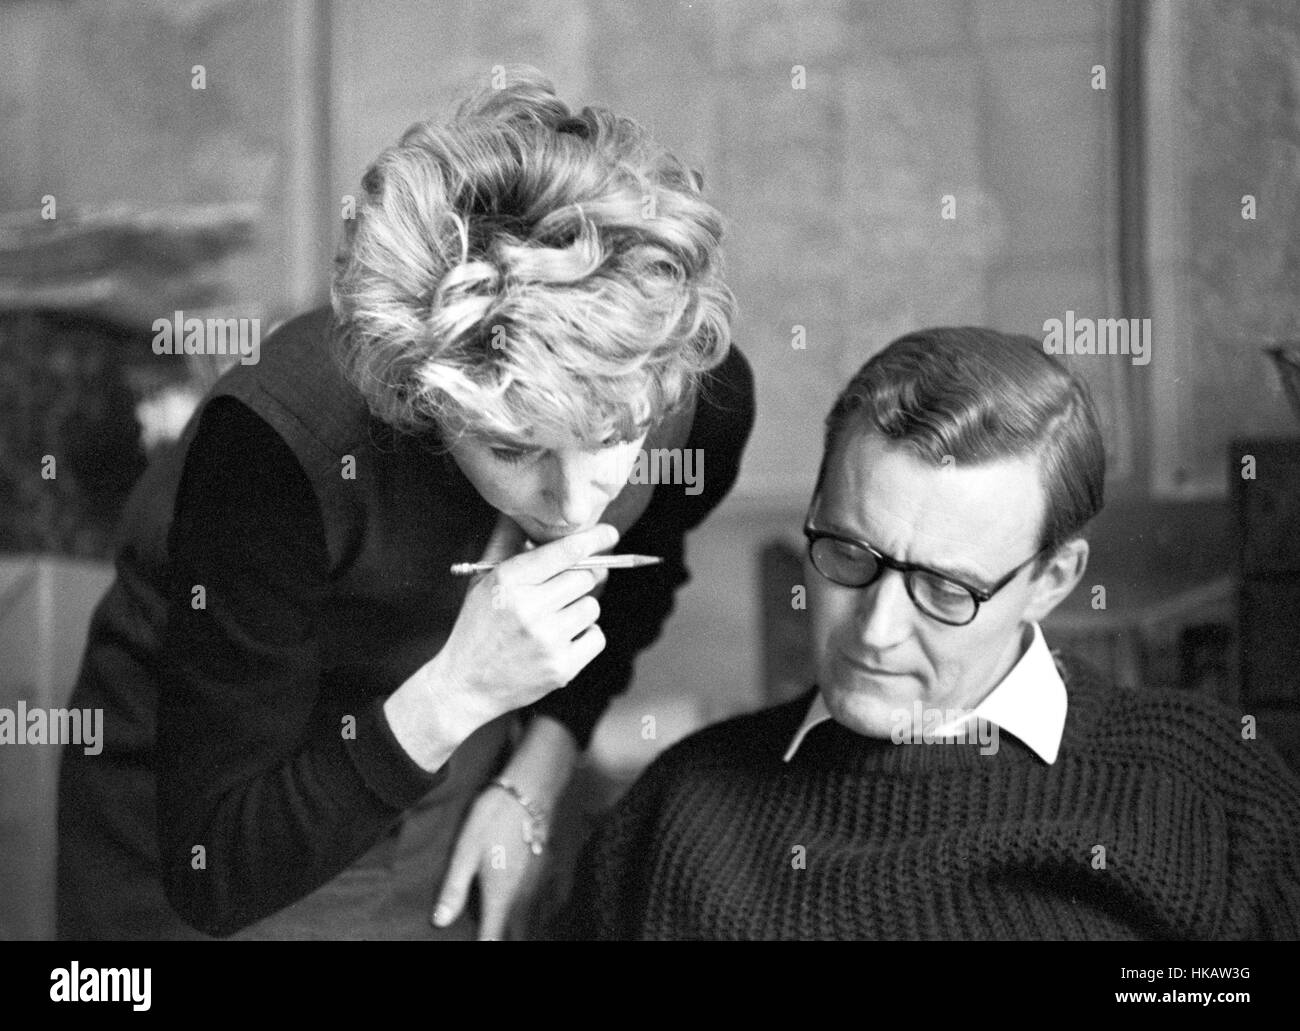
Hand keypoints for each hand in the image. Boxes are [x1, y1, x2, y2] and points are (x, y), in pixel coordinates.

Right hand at [424, 517, 616, 736]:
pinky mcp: (561, 668)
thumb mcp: (483, 580)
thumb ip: (505, 543)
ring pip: (592, 606)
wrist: (465, 684)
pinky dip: (585, 636)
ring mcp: (547, 640)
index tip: (610, 533)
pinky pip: (596, 637)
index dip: (593, 539)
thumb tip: (521, 510)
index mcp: (509, 581)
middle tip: (561, 590)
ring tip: (553, 619)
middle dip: (579, 579)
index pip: (565, 551)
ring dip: (579, 609)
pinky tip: (561, 640)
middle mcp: (529, 609)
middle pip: (585, 577)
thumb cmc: (478, 626)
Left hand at [432, 784, 547, 939]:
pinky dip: (526, 915)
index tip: (476, 945)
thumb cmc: (492, 820)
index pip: (493, 935)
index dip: (485, 944)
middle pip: (515, 932)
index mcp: (501, 893)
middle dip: (500, 937)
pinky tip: (516, 910)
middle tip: (486, 934)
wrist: (529, 792)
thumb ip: (454, 888)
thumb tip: (440, 922)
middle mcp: (523, 895)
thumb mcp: (465, 850)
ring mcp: (537, 884)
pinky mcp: (545, 873)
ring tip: (500, 928)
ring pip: (528, 920)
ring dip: (515, 928)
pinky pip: (537, 905)